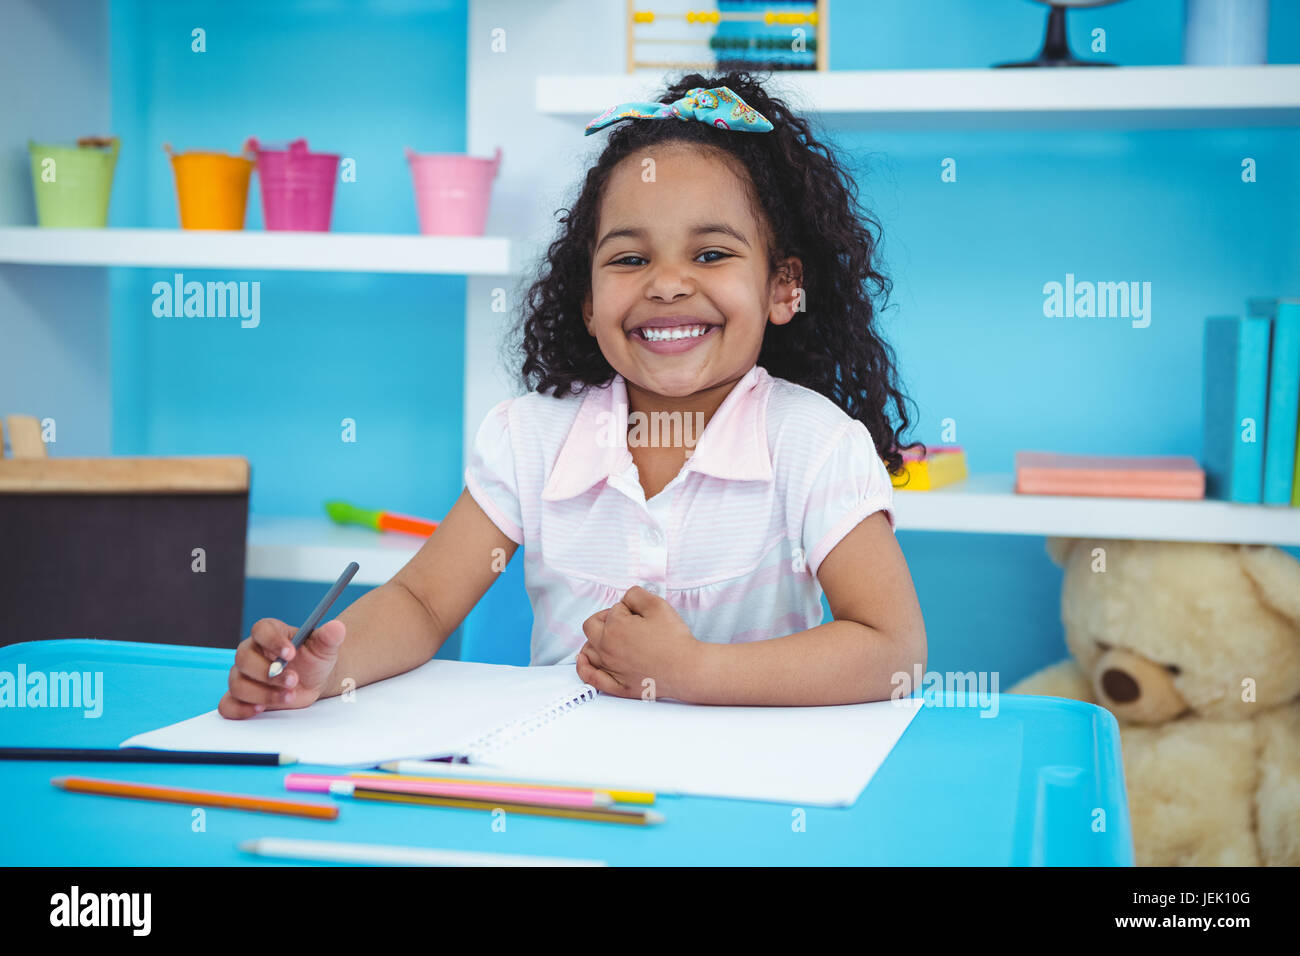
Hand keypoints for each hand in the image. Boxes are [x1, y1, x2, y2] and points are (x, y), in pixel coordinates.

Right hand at [217, 618, 345, 718]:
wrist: (313, 681)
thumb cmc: (314, 659)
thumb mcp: (324, 647)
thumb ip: (329, 637)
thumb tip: (337, 627)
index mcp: (268, 634)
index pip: (261, 630)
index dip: (273, 641)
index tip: (291, 653)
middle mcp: (250, 652)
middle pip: (244, 659)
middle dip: (268, 673)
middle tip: (293, 680)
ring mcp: (242, 676)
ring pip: (238, 684)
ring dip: (263, 693)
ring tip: (289, 696)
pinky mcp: (240, 698)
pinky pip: (227, 704)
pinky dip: (240, 710)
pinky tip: (260, 710)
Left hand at [576, 586, 702, 701]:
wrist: (687, 669)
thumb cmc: (674, 640)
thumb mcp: (657, 605)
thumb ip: (636, 595)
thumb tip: (625, 598)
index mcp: (614, 627)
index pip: (613, 609)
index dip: (627, 608)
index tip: (640, 614)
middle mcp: (607, 648)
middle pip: (591, 626)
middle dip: (605, 619)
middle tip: (625, 622)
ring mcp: (610, 669)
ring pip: (589, 650)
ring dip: (595, 640)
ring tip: (610, 638)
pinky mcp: (617, 686)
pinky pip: (591, 677)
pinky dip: (584, 667)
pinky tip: (584, 660)